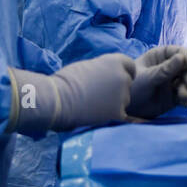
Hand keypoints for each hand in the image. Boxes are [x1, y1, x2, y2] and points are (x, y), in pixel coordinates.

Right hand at [9, 53, 136, 134]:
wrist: (56, 100)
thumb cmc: (65, 82)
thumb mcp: (88, 67)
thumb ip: (103, 71)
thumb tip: (107, 78)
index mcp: (116, 61)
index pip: (130, 67)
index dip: (124, 73)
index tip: (116, 80)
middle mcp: (123, 77)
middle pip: (128, 85)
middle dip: (118, 90)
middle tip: (99, 96)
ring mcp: (123, 96)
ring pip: (124, 102)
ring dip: (115, 105)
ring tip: (94, 107)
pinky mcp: (118, 114)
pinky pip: (128, 119)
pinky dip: (126, 122)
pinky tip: (130, 125)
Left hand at [127, 46, 186, 117]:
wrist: (123, 109)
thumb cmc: (130, 87)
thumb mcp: (147, 77)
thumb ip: (164, 70)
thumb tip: (181, 58)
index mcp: (159, 56)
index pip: (178, 52)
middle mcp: (168, 68)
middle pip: (186, 68)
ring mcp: (171, 83)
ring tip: (182, 95)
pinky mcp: (173, 98)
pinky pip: (184, 96)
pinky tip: (185, 102)